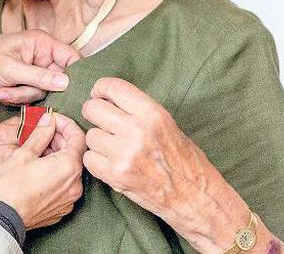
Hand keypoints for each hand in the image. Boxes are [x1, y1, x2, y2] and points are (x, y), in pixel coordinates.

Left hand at [0, 30, 80, 104]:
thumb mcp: (10, 68)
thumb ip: (39, 77)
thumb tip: (66, 82)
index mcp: (41, 43)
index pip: (71, 57)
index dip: (75, 74)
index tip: (71, 90)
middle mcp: (42, 57)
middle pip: (58, 80)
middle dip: (36, 88)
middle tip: (16, 88)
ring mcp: (35, 73)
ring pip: (43, 92)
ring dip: (22, 95)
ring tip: (2, 89)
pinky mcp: (26, 86)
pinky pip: (31, 98)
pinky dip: (16, 98)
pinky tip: (0, 92)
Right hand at [0, 113, 85, 228]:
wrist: (1, 218)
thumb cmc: (9, 187)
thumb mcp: (23, 154)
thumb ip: (40, 134)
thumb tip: (48, 120)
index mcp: (68, 167)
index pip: (78, 137)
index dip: (65, 124)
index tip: (52, 119)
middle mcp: (75, 184)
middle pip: (75, 153)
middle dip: (60, 140)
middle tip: (42, 132)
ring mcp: (70, 199)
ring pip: (70, 170)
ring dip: (58, 156)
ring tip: (38, 151)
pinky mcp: (62, 208)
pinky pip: (65, 185)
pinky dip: (57, 173)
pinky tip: (40, 170)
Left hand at [81, 78, 248, 251]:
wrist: (194, 197)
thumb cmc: (184, 160)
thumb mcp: (168, 124)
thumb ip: (139, 111)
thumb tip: (109, 99)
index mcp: (152, 113)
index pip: (113, 87)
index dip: (100, 89)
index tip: (99, 94)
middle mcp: (136, 130)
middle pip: (93, 109)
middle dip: (94, 113)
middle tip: (102, 121)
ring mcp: (123, 154)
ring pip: (90, 135)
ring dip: (98, 141)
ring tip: (115, 148)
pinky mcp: (115, 175)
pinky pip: (89, 158)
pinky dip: (96, 160)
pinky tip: (111, 162)